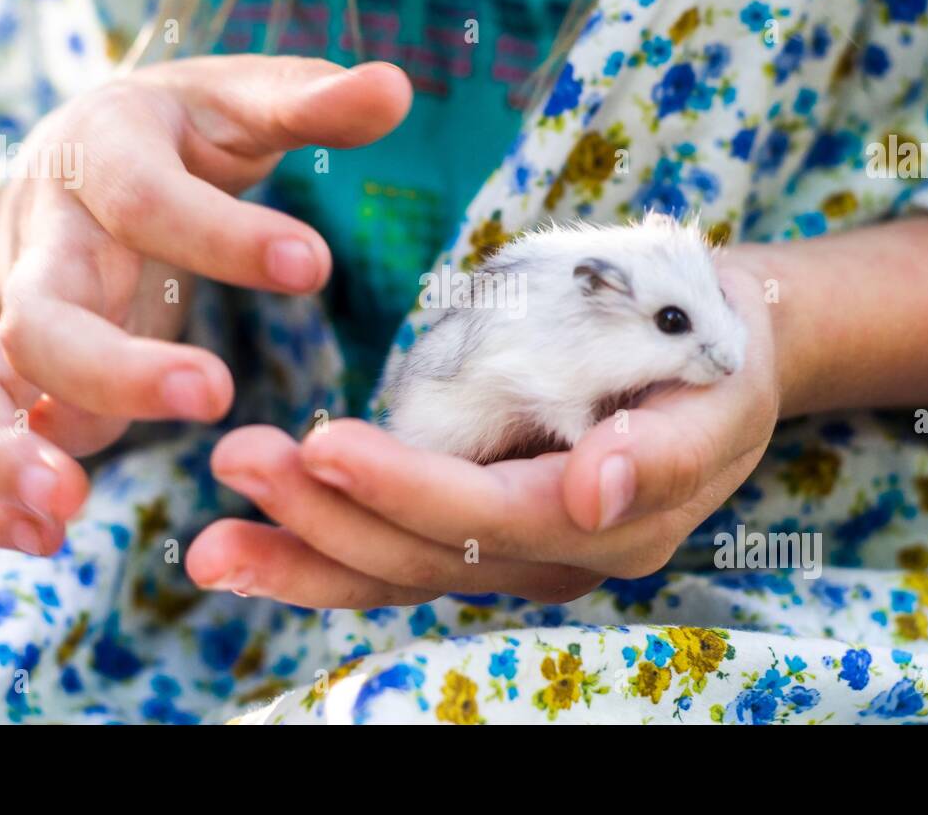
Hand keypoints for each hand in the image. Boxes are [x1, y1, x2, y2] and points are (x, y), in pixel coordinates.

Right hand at [0, 57, 411, 554]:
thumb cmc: (183, 132)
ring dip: (4, 450)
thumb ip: (310, 103)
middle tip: (213, 395)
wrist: (88, 152)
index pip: (145, 196)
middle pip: (45, 309)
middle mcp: (47, 237)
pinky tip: (43, 537)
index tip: (312, 264)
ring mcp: (15, 310)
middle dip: (116, 365)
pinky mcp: (9, 374)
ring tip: (69, 508)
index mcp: (106, 153)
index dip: (222, 235)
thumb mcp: (240, 103)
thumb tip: (396, 85)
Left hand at [186, 263, 779, 606]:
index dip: (406, 490)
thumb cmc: (718, 355)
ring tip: (209, 542)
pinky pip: (392, 556)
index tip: (323, 446)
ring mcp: (513, 550)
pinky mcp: (480, 526)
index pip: (493, 517)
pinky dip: (319, 554)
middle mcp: (555, 556)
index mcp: (613, 523)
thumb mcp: (718, 389)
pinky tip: (248, 549)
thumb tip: (594, 493)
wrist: (718, 354)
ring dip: (302, 554)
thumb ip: (667, 450)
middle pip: (425, 557)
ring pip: (396, 573)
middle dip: (328, 518)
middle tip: (238, 461)